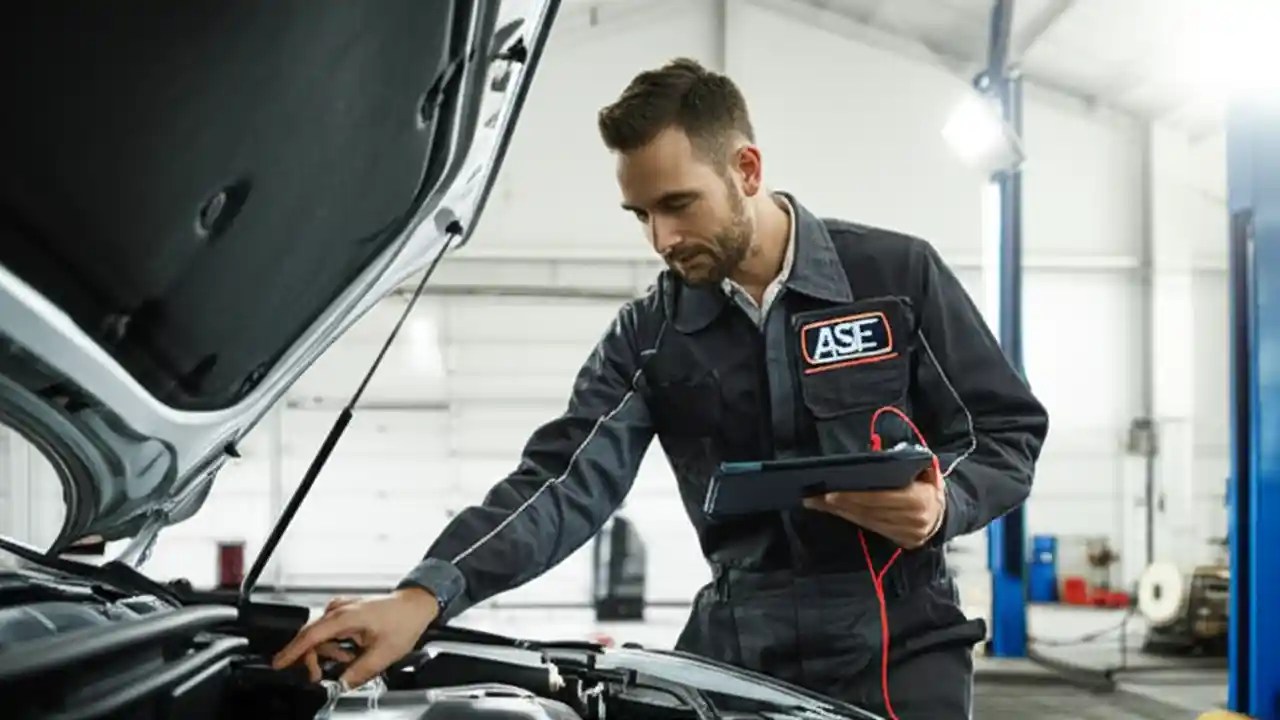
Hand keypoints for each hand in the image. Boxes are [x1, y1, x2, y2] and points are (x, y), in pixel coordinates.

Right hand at [271, 587, 439, 688]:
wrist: (416, 605)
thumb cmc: (404, 621)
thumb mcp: (383, 654)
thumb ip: (358, 672)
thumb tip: (340, 684)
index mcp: (346, 616)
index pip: (310, 635)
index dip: (292, 651)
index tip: (279, 663)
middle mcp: (339, 609)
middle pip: (311, 637)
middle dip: (315, 659)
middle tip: (321, 675)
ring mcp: (340, 609)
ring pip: (320, 636)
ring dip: (329, 653)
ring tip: (350, 659)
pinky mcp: (344, 612)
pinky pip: (328, 631)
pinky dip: (334, 645)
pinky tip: (349, 652)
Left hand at [803, 465, 945, 548]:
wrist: (945, 511)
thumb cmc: (928, 483)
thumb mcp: (925, 467)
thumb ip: (908, 460)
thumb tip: (877, 457)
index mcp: (920, 500)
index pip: (881, 499)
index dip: (855, 496)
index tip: (831, 492)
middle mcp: (914, 521)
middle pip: (869, 512)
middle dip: (840, 503)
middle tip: (815, 496)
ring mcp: (907, 534)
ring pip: (866, 521)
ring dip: (839, 512)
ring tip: (816, 502)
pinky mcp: (900, 542)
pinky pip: (870, 528)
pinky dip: (850, 518)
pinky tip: (833, 510)